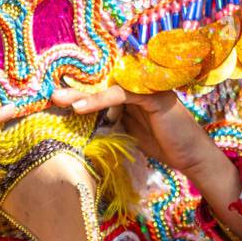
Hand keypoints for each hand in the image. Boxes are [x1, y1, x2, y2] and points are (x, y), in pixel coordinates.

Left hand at [50, 86, 241, 240]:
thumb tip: (84, 118)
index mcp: (131, 91)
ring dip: (82, 93)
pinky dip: (100, 100)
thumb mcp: (128, 131)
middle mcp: (139, 85)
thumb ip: (111, 120)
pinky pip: (122, 94)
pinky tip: (81, 108)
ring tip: (60, 100)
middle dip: (75, 88)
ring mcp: (147, 87)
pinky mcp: (154, 96)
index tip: (54, 97)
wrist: (191, 156)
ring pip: (109, 86)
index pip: (100, 87)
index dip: (78, 90)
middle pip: (102, 84)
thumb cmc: (162, 144)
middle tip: (50, 94)